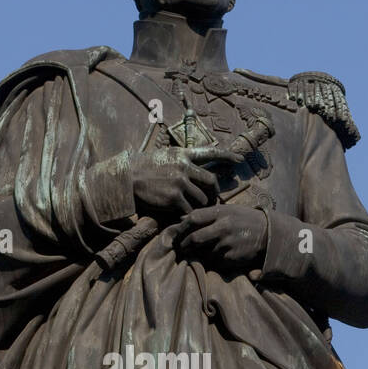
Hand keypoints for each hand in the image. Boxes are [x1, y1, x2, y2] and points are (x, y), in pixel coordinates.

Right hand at [127, 146, 243, 219]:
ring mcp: (180, 183)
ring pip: (202, 199)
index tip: (239, 159)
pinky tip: (182, 215)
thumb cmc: (144, 167)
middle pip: (211, 181)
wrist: (127, 177)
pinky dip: (188, 214)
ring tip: (193, 208)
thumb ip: (181, 160)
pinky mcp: (173, 198)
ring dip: (200, 205)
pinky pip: (189, 210)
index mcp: (183, 155)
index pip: (210, 153)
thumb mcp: (165, 156)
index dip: (227, 156)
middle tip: (213, 198)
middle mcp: (185, 167)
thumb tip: (195, 164)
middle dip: (214, 192)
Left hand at [170, 205, 267, 269]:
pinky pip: (213, 261)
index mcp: (221, 212)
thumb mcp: (228, 210)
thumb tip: (182, 219)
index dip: (181, 227)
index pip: (193, 218)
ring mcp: (228, 244)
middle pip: (194, 238)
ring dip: (196, 254)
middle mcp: (224, 227)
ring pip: (202, 252)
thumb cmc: (244, 219)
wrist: (268, 233)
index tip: (176, 233)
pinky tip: (211, 257)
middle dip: (183, 245)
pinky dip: (209, 260)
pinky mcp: (232, 258)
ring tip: (194, 253)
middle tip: (180, 248)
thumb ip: (206, 214)